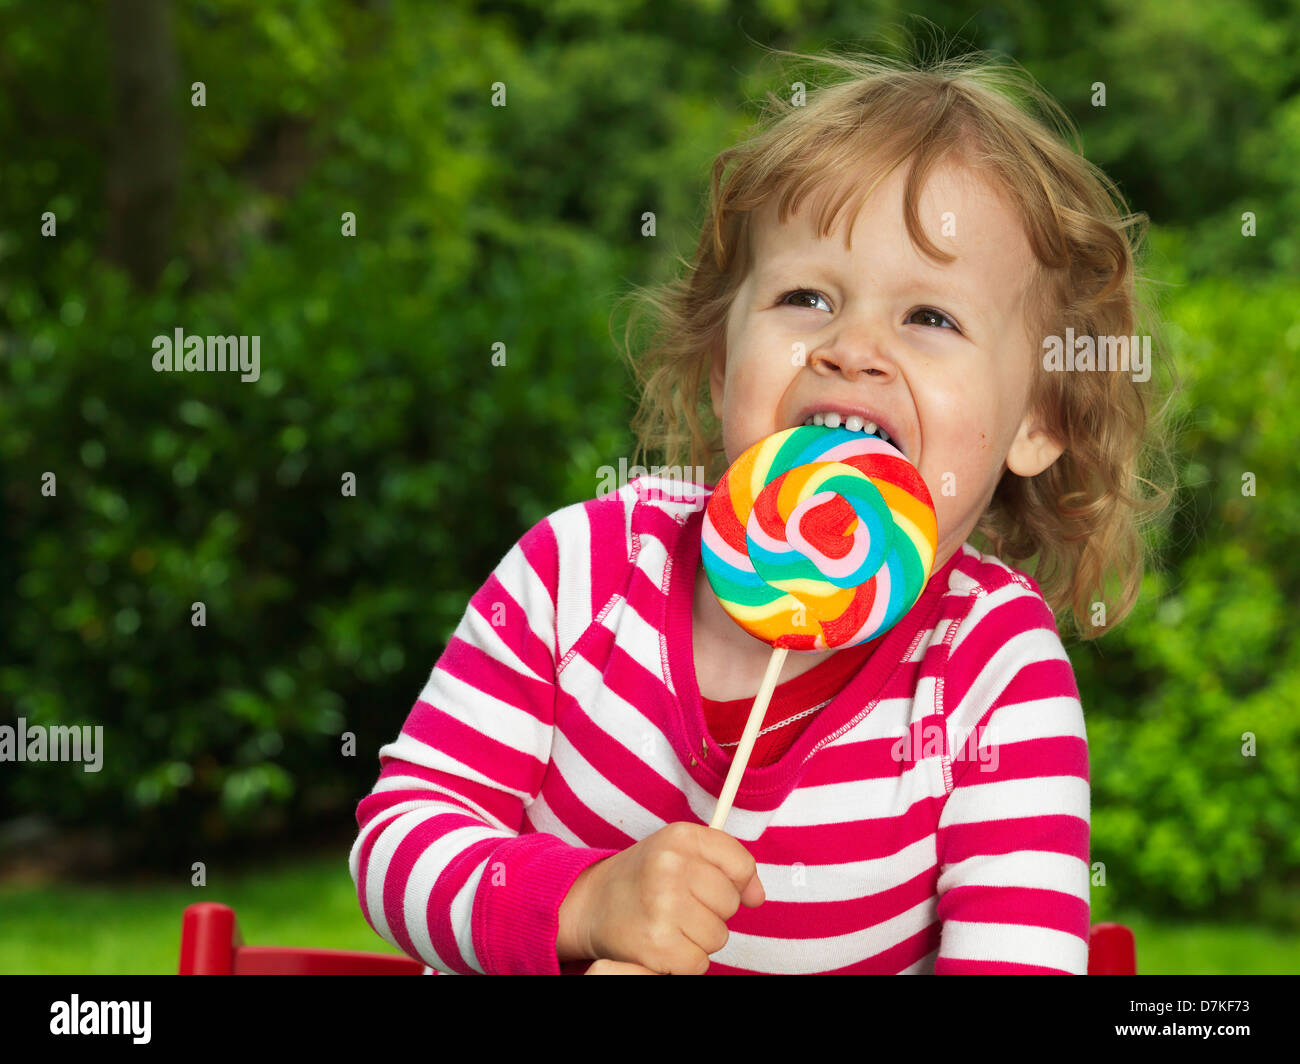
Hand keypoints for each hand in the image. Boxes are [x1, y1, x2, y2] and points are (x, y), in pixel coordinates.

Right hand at [559, 822, 764, 974]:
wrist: (591, 903)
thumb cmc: (645, 876)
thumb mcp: (682, 852)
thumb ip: (729, 865)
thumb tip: (757, 897)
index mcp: (680, 836)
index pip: (741, 865)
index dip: (734, 881)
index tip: (709, 884)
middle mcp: (671, 866)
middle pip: (731, 904)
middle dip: (712, 910)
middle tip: (678, 903)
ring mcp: (663, 905)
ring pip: (719, 936)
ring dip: (698, 938)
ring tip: (669, 922)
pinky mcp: (658, 944)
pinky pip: (700, 963)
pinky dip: (684, 960)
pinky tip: (662, 942)